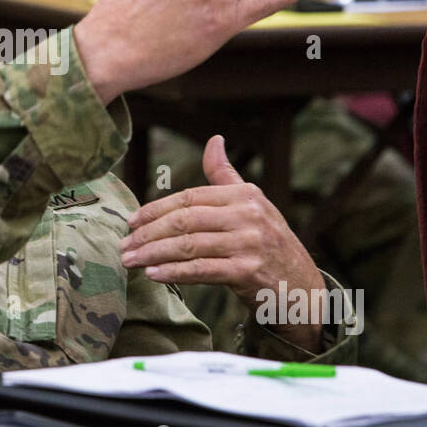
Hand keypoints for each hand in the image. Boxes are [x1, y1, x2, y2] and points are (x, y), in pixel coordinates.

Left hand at [119, 135, 325, 351]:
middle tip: (124, 244)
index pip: (189, 197)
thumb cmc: (269, 243)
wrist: (302, 287)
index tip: (131, 221)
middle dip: (148, 233)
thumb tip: (214, 139)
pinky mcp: (248, 272)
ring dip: (153, 254)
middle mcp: (248, 215)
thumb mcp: (252, 204)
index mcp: (244, 194)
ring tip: (129, 261)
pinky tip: (153, 275)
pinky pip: (201, 270)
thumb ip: (226, 176)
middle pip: (185, 220)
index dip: (156, 208)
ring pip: (189, 246)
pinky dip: (174, 272)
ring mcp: (249, 243)